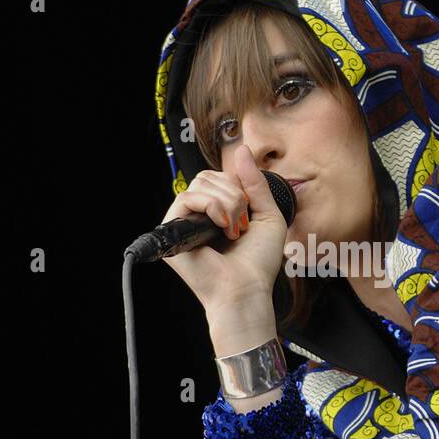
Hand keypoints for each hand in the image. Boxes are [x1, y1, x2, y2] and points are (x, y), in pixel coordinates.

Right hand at [160, 143, 288, 315]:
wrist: (247, 289)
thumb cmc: (257, 262)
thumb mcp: (266, 214)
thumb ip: (255, 182)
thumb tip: (240, 149)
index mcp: (215, 213)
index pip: (218, 177)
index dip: (238, 186)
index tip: (249, 211)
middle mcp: (196, 216)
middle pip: (208, 176)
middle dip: (234, 194)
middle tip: (243, 223)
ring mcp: (183, 223)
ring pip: (201, 184)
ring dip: (228, 203)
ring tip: (235, 230)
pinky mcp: (172, 231)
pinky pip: (187, 197)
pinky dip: (212, 207)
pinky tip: (222, 228)